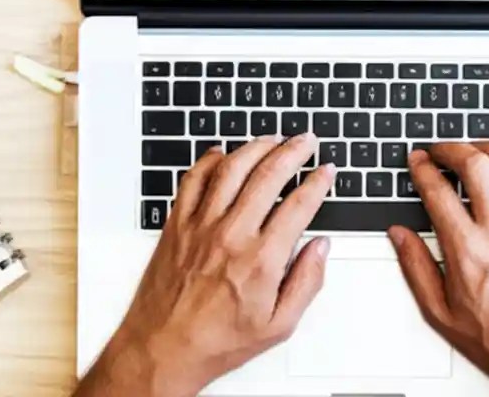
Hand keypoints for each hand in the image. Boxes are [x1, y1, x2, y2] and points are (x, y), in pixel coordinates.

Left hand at [76, 134, 334, 396]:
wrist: (163, 349)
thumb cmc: (216, 341)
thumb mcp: (278, 326)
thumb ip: (306, 283)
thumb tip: (320, 248)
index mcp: (260, 260)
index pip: (298, 205)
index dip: (317, 183)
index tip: (325, 172)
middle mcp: (230, 236)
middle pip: (267, 175)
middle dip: (292, 152)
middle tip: (304, 142)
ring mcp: (200, 226)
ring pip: (231, 169)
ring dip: (255, 147)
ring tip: (271, 139)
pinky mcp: (176, 225)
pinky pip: (193, 180)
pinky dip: (209, 161)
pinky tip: (222, 154)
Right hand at [388, 143, 488, 396]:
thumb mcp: (439, 311)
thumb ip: (415, 267)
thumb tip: (399, 234)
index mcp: (467, 249)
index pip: (438, 190)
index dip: (423, 168)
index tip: (418, 161)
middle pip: (475, 163)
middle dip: (452, 147)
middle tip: (442, 150)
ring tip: (477, 153)